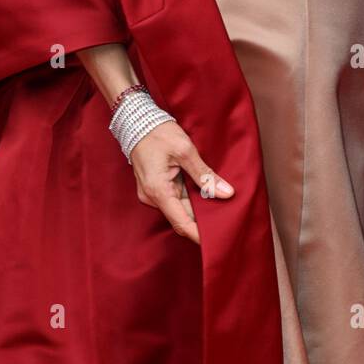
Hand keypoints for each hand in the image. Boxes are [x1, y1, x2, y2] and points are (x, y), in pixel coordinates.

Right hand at [131, 118, 233, 246]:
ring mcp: (152, 194)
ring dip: (197, 209)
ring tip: (220, 207)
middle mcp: (152, 197)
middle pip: (181, 217)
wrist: (137, 122)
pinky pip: (174, 199)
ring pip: (179, 208)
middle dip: (202, 220)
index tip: (216, 241)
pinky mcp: (155, 188)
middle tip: (226, 220)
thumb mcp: (185, 151)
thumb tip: (226, 193)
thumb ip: (205, 174)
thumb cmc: (159, 134)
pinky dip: (189, 200)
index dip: (199, 234)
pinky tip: (205, 195)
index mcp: (158, 191)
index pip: (182, 222)